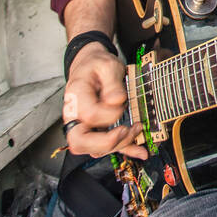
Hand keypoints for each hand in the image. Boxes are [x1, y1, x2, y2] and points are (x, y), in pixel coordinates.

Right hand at [62, 44, 148, 159]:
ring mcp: (84, 126)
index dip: (110, 113)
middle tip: (126, 130)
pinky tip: (141, 151)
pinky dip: (125, 150)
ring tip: (137, 129)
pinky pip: (107, 147)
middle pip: (80, 142)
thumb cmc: (96, 66)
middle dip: (107, 142)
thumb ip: (112, 83)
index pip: (90, 115)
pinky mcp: (96, 131)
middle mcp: (75, 116)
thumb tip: (117, 100)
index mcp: (76, 97)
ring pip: (95, 149)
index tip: (122, 101)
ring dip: (119, 144)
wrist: (90, 66)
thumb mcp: (107, 65)